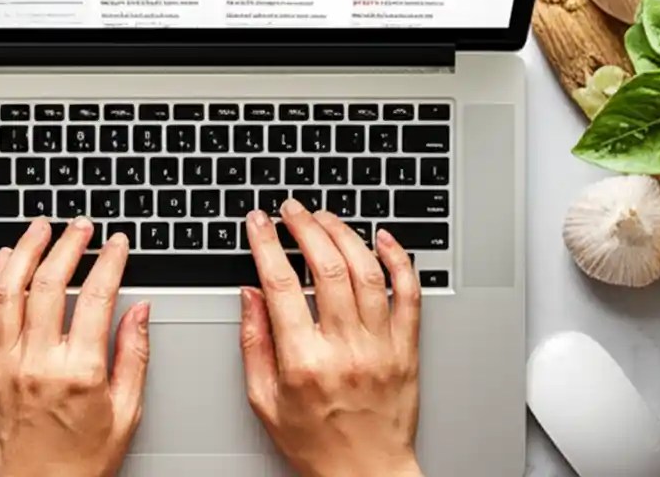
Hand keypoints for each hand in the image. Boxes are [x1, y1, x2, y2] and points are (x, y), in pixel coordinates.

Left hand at [0, 218, 150, 476]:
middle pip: (49, 283)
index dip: (109, 261)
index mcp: (79, 373)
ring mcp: (3, 367)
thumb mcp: (126, 414)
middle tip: (80, 227)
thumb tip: (139, 312)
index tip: (116, 244)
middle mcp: (37, 364)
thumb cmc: (80, 465)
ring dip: (23, 252)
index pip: (96, 297)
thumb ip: (134, 356)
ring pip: (7, 292)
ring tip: (38, 230)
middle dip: (68, 244)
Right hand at [241, 201, 423, 476]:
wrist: (366, 475)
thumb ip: (254, 343)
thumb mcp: (264, 400)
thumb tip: (251, 294)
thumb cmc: (315, 444)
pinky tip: (382, 238)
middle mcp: (345, 349)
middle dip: (305, 227)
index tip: (258, 222)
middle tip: (291, 210)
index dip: (267, 244)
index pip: (281, 285)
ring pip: (366, 271)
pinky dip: (398, 259)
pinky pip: (409, 293)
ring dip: (344, 234)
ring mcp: (380, 346)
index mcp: (304, 362)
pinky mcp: (406, 348)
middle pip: (326, 267)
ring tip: (325, 217)